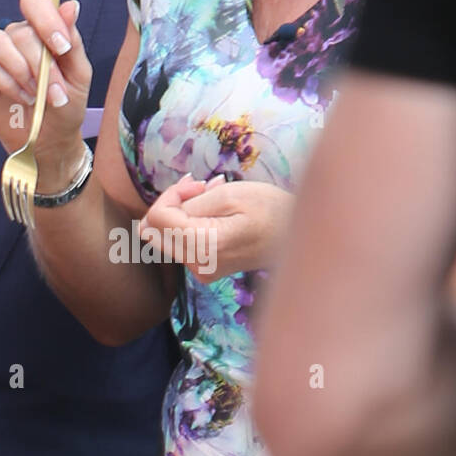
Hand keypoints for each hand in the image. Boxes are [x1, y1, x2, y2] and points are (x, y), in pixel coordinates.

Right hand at [0, 0, 93, 189]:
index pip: (34, 2)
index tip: (60, 48)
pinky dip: (8, 84)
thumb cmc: (67, 106)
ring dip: (23, 72)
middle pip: (21, 31)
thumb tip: (70, 5)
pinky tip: (23, 98)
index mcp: (43, 31)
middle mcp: (18, 38)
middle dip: (41, 64)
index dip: (45, 19)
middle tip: (54, 91)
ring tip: (36, 95)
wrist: (51, 141)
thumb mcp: (79, 75)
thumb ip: (72, 41)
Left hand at [141, 175, 292, 278]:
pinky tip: (214, 211)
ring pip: (165, 236)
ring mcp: (202, 271)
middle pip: (154, 231)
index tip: (197, 184)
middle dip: (171, 203)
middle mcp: (198, 265)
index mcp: (204, 246)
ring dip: (181, 211)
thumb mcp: (228, 194)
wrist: (303, 236)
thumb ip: (186, 206)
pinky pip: (180, 243)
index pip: (157, 218)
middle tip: (200, 188)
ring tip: (212, 197)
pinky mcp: (206, 270)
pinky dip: (188, 223)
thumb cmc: (270, 208)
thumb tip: (152, 218)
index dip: (171, 194)